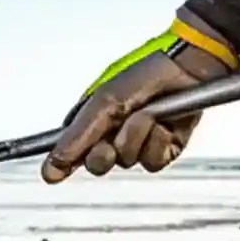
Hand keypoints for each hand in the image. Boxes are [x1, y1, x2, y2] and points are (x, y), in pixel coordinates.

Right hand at [40, 10, 239, 183]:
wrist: (188, 67)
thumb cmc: (144, 74)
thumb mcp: (104, 103)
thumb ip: (77, 137)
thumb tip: (51, 167)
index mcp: (95, 118)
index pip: (72, 149)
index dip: (65, 161)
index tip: (54, 173)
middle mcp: (116, 132)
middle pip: (98, 163)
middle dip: (103, 154)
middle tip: (108, 142)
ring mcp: (142, 141)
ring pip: (128, 161)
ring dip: (137, 137)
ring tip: (148, 114)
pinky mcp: (165, 148)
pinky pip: (153, 162)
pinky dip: (157, 143)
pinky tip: (165, 125)